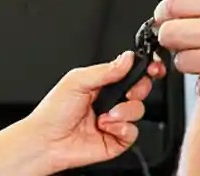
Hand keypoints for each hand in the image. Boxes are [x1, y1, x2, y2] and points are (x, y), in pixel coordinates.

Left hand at [22, 51, 166, 172]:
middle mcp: (111, 101)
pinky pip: (134, 132)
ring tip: (104, 116)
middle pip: (141, 89)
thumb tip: (127, 58)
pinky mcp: (117, 139)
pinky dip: (122, 129)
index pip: (130, 72)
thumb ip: (105, 70)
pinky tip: (106, 127)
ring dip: (124, 112)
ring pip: (139, 110)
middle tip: (126, 92)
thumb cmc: (53, 111)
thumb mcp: (77, 80)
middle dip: (138, 89)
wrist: (46, 141)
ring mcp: (115, 120)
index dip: (145, 68)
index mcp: (103, 83)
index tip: (152, 67)